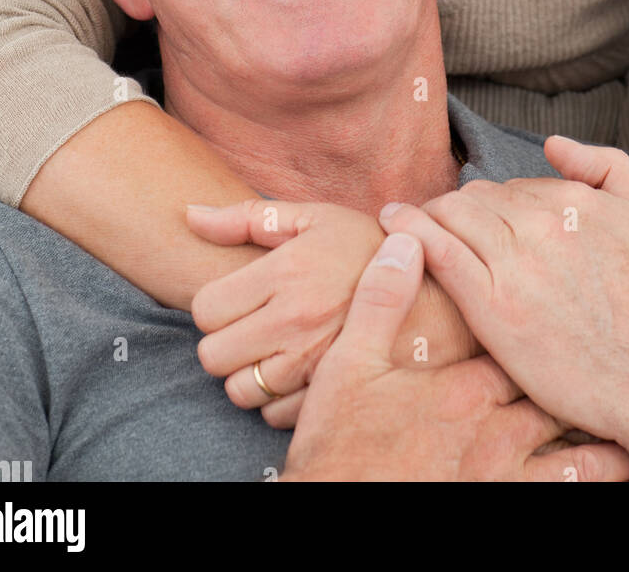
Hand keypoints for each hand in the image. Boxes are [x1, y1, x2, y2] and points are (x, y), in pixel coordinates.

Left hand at [187, 197, 475, 427]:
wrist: (438, 289)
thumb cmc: (367, 247)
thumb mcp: (314, 218)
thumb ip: (247, 218)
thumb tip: (189, 214)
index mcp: (287, 273)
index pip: (205, 309)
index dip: (215, 305)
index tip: (237, 298)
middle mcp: (296, 320)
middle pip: (213, 355)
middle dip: (225, 341)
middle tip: (250, 325)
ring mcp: (314, 362)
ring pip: (240, 390)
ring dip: (249, 373)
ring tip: (273, 348)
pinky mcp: (332, 394)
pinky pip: (274, 415)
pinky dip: (278, 399)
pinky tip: (297, 370)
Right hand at [281, 231, 628, 482]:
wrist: (347, 510)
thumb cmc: (342, 452)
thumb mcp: (348, 367)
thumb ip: (380, 302)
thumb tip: (403, 240)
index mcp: (458, 377)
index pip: (509, 321)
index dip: (526, 291)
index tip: (544, 270)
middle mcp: (492, 414)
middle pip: (549, 366)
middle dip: (574, 339)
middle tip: (599, 316)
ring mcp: (509, 461)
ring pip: (572, 420)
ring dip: (602, 399)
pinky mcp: (517, 497)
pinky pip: (575, 478)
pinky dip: (605, 463)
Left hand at [379, 138, 628, 448]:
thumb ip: (607, 167)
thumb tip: (554, 145)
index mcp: (574, 199)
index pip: (512, 186)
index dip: (494, 207)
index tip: (483, 225)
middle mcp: (541, 222)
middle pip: (476, 197)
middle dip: (460, 210)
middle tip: (446, 230)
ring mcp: (514, 262)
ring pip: (452, 215)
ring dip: (429, 216)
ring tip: (410, 226)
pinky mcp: (491, 304)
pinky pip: (437, 250)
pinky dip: (408, 230)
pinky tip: (392, 223)